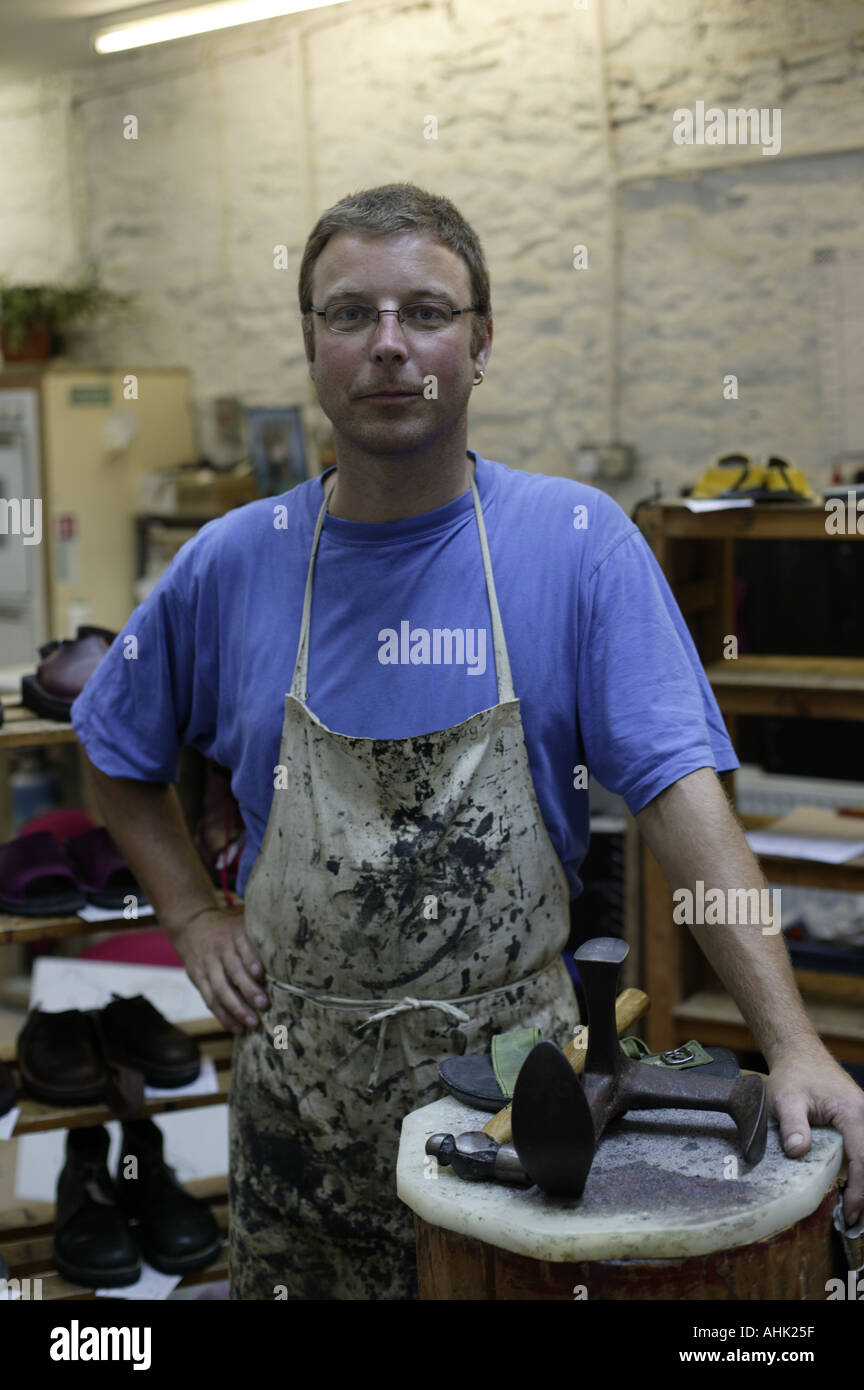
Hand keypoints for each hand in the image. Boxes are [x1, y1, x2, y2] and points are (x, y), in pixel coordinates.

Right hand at [171, 904, 267, 1034]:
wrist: (191, 925)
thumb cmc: (228, 927)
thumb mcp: (242, 920)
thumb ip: (261, 931)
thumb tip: (294, 942)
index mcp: (234, 933)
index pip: (243, 946)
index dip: (251, 960)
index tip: (261, 973)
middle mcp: (220, 949)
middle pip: (233, 971)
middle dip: (248, 990)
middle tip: (264, 1005)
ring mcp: (207, 965)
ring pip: (219, 990)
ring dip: (236, 1009)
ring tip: (252, 1024)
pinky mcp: (198, 979)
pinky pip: (209, 1000)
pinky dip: (223, 1016)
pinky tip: (236, 1027)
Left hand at [766, 1046, 863, 1226]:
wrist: (799, 1053)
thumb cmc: (794, 1074)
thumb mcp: (786, 1098)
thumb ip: (793, 1125)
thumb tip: (798, 1153)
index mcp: (854, 1113)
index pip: (863, 1159)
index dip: (859, 1190)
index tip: (850, 1213)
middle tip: (856, 1224)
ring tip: (857, 1215)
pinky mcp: (860, 1122)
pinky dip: (863, 1172)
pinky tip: (856, 1191)